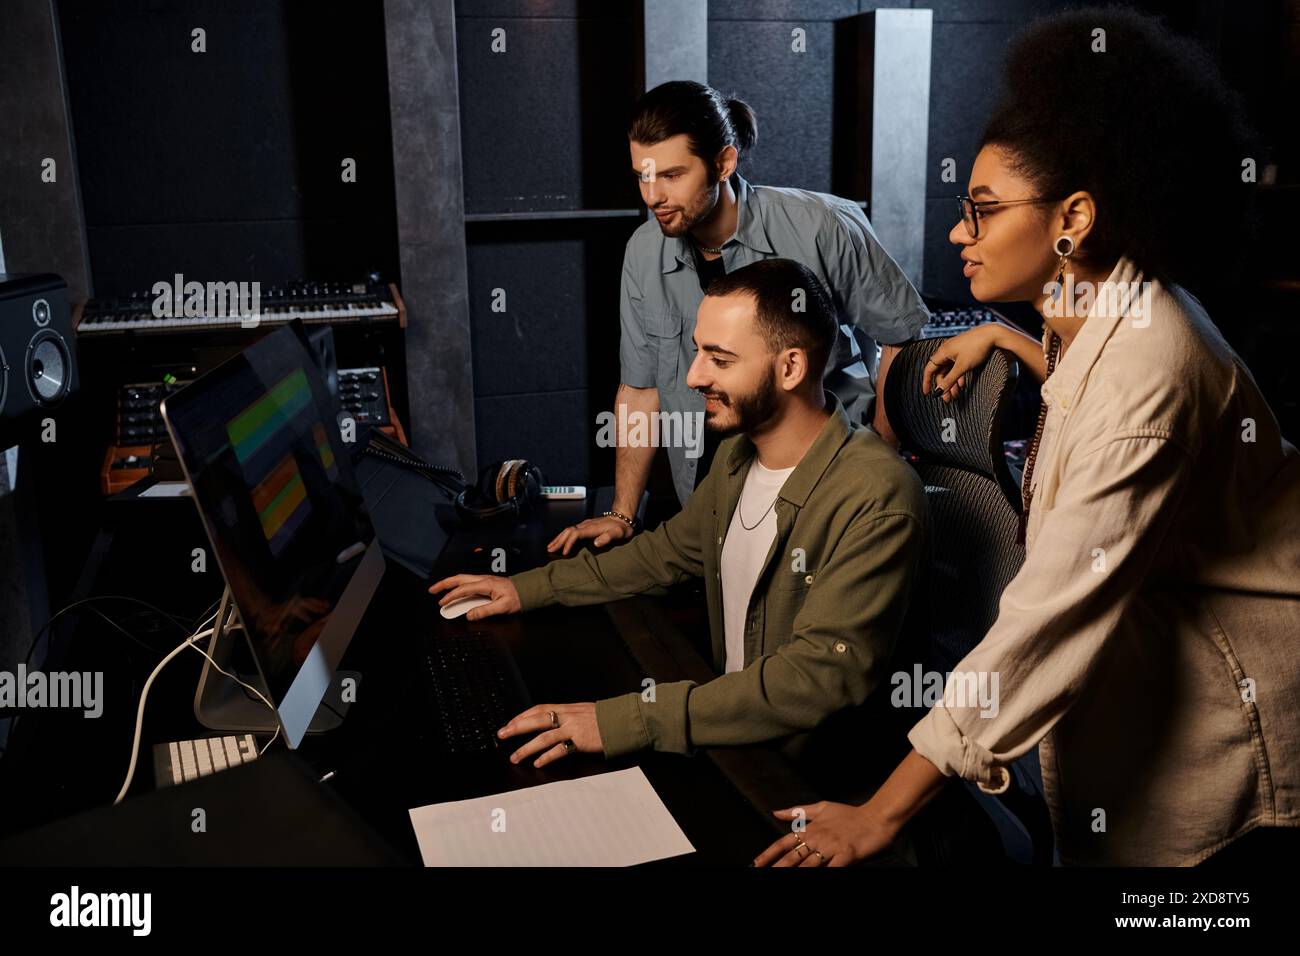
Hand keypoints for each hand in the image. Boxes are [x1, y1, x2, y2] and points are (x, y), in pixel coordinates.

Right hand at [427, 573, 520, 620]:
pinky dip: (457, 585)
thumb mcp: (503, 607)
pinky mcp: (486, 582)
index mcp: (486, 584)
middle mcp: (483, 579)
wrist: (528, 590)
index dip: (451, 596)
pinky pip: (467, 582)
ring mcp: (484, 579)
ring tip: (439, 589)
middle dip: (444, 584)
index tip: (442, 603)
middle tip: (432, 590)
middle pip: (459, 578)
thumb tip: (469, 615)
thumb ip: (485, 611)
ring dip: (449, 583)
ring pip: (462, 578)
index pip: (463, 589)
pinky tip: (455, 590)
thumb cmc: (518, 597)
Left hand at [497, 703, 602, 767]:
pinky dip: (547, 757)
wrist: (623, 721)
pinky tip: (538, 763)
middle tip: (502, 735)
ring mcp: (573, 728)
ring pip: (544, 737)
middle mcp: (567, 716)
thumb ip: (569, 715)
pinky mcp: (580, 741)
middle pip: (536, 720)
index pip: (539, 709)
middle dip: (516, 727)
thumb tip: (554, 721)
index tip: (509, 723)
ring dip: (526, 748)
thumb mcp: (583, 711)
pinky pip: (559, 750)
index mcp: (567, 708)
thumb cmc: (605, 718)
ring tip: (515, 757)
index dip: (522, 716)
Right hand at [547, 514, 633, 555]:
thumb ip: (608, 537)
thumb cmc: (622, 527)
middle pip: (568, 531)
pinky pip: (571, 530)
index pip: (575, 534)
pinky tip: (561, 541)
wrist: (623, 517)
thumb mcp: (619, 533)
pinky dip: (564, 536)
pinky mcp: (585, 526)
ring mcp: (585, 524)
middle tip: (550, 550)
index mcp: (592, 528)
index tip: (564, 553)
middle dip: (558, 540)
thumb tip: (596, 542)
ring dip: (559, 538)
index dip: (568, 543)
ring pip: (568, 530)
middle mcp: (586, 525)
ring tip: (551, 546)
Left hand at [752, 801, 898, 866]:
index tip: (756, 863)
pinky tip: (816, 878)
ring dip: (797, 873)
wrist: (876, 817)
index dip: (768, 854)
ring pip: (808, 865)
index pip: (783, 842)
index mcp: (811, 829)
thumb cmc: (849, 813)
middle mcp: (818, 838)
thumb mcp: (822, 807)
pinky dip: (825, 873)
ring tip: (783, 879)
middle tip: (764, 874)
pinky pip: (832, 869)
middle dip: (778, 868)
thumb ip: (798, 811)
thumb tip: (776, 811)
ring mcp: (832, 847)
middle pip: (792, 857)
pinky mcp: (846, 855)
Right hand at [921, 324, 1002, 402]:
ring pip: (949, 370)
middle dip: (943, 386)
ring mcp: (955, 351)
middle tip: (947, 398)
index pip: (929, 370)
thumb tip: (939, 391)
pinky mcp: (963, 352)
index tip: (927, 393)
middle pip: (940, 372)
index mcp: (943, 352)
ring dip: (952, 383)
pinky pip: (957, 366)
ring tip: (956, 394)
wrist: (993, 335)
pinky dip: (958, 376)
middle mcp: (947, 351)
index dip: (927, 382)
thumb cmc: (977, 346)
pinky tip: (963, 384)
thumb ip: (949, 380)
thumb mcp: (962, 367)